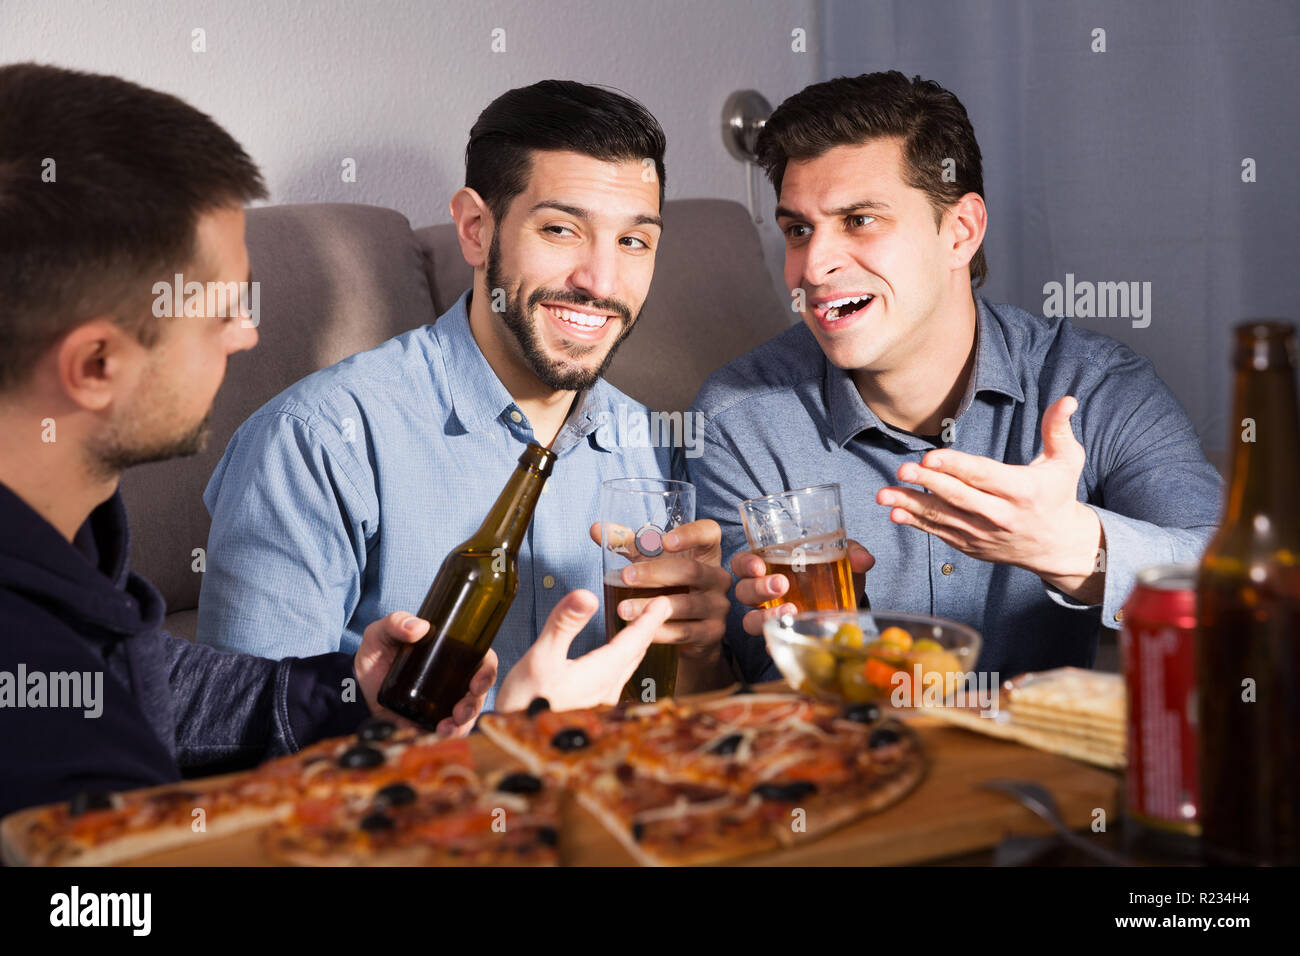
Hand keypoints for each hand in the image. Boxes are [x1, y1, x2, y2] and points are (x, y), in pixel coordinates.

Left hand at [354, 611, 497, 736]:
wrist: (352, 690)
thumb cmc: (373, 657)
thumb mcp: (380, 634)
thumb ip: (395, 623)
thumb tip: (419, 628)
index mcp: (451, 655)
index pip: (482, 662)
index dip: (487, 672)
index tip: (478, 683)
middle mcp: (453, 679)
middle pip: (478, 691)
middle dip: (475, 703)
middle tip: (461, 710)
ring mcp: (444, 703)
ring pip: (468, 714)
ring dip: (465, 722)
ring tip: (447, 727)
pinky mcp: (432, 723)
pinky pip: (451, 731)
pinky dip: (451, 734)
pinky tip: (441, 733)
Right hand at [495, 589, 672, 712]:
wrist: (516, 743)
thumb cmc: (525, 702)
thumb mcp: (541, 657)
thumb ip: (564, 624)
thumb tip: (588, 596)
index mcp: (600, 674)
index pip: (634, 642)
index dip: (649, 620)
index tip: (663, 603)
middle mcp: (607, 690)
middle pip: (635, 654)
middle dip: (648, 630)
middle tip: (659, 610)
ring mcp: (600, 703)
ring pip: (628, 668)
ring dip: (637, 645)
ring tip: (642, 630)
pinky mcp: (590, 710)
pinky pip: (618, 678)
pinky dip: (624, 659)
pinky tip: (617, 660)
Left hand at [589, 519, 731, 662]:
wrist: (691, 629)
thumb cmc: (671, 584)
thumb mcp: (652, 562)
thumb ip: (627, 545)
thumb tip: (596, 529)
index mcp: (706, 552)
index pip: (709, 533)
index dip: (691, 534)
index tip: (664, 541)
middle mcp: (717, 577)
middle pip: (692, 570)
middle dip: (656, 573)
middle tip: (626, 577)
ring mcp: (718, 606)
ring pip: (686, 604)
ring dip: (651, 606)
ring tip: (622, 609)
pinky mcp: (712, 632)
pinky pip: (685, 631)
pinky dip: (660, 631)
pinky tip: (639, 630)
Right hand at [732, 540, 874, 635]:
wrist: (846, 601)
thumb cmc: (832, 572)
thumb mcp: (840, 557)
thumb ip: (850, 553)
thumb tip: (863, 559)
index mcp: (768, 567)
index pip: (743, 564)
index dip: (745, 564)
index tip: (759, 565)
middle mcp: (762, 593)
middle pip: (743, 591)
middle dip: (758, 588)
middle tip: (782, 585)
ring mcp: (769, 617)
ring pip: (749, 620)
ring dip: (764, 617)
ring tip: (791, 611)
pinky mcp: (782, 637)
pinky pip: (770, 643)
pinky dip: (776, 643)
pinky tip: (790, 638)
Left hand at [875, 395, 1103, 601]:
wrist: (1057, 545)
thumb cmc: (1058, 494)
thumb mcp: (1066, 461)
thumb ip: (1059, 429)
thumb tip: (1066, 399)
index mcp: (1022, 491)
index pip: (984, 476)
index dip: (956, 467)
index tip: (930, 458)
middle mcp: (1001, 516)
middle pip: (958, 497)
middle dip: (928, 484)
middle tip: (901, 470)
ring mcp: (983, 534)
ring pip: (943, 518)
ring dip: (911, 505)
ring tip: (883, 494)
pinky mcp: (971, 545)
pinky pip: (940, 533)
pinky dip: (917, 523)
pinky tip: (895, 512)